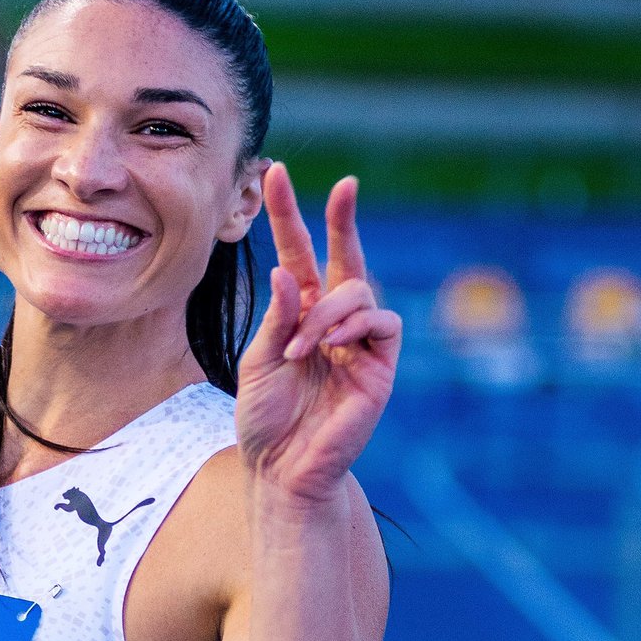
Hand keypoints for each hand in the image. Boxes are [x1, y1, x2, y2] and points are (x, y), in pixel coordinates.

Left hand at [236, 163, 400, 502]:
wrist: (282, 468)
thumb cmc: (265, 418)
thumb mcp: (258, 362)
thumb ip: (276, 318)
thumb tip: (286, 272)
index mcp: (296, 315)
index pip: (296, 256)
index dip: (287, 215)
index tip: (277, 172)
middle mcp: (330, 321)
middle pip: (343, 257)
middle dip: (344, 220)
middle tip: (346, 184)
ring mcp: (359, 341)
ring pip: (358, 291)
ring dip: (326, 313)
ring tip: (301, 350)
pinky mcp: (381, 364)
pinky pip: (381, 322)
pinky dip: (354, 325)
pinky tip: (331, 346)